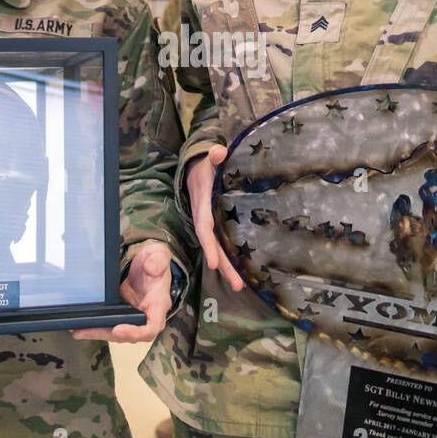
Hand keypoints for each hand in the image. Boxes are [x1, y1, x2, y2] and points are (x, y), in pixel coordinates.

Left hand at [73, 240, 174, 342]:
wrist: (150, 262)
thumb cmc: (156, 261)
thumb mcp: (160, 255)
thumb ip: (158, 261)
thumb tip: (152, 268)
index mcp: (159, 304)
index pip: (151, 327)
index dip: (135, 332)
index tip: (118, 329)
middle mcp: (147, 315)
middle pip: (129, 335)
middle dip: (107, 334)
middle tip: (88, 330)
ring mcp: (134, 316)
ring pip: (117, 333)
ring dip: (97, 333)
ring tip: (78, 330)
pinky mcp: (123, 314)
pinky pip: (110, 324)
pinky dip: (96, 326)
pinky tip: (80, 325)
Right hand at [187, 146, 242, 291]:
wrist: (194, 169)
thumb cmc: (205, 165)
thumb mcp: (209, 158)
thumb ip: (215, 156)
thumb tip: (219, 151)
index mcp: (202, 204)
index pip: (204, 227)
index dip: (208, 245)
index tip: (213, 263)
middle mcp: (203, 218)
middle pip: (212, 246)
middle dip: (223, 266)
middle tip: (237, 285)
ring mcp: (209, 224)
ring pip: (216, 249)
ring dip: (227, 268)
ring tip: (240, 286)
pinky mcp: (215, 227)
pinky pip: (221, 245)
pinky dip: (229, 259)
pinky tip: (241, 273)